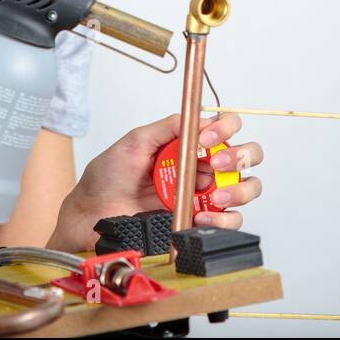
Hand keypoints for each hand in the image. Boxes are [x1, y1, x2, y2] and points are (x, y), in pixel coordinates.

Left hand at [49, 111, 263, 252]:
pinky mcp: (200, 221)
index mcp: (190, 144)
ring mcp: (204, 195)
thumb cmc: (109, 177)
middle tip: (215, 164)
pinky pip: (230, 221)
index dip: (226, 129)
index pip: (227, 128)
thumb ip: (169, 127)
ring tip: (214, 196)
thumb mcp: (136, 141)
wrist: (92, 214)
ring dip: (238, 189)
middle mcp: (203, 167)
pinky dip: (224, 219)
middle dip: (240, 157)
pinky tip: (201, 215)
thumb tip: (201, 118)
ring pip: (247, 187)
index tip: (207, 138)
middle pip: (247, 156)